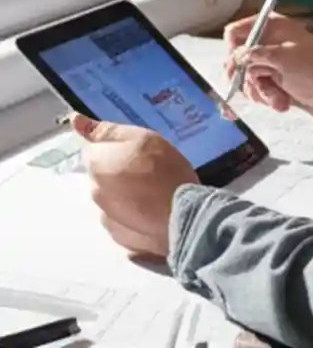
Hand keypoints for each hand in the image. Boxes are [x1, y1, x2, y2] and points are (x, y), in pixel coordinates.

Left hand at [70, 113, 197, 260]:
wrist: (185, 217)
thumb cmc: (166, 172)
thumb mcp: (143, 138)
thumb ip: (108, 132)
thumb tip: (77, 121)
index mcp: (97, 165)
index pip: (94, 150)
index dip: (115, 149)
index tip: (135, 152)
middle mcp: (95, 192)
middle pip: (103, 178)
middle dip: (119, 174)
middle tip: (150, 171)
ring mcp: (107, 219)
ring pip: (113, 201)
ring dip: (126, 196)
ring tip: (155, 195)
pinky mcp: (122, 239)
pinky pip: (124, 223)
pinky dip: (134, 217)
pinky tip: (155, 214)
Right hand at [223, 14, 312, 119]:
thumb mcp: (283, 58)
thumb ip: (256, 55)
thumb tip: (236, 57)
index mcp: (272, 28)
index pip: (236, 32)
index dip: (233, 48)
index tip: (238, 65)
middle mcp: (267, 43)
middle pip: (236, 58)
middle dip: (246, 76)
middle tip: (256, 84)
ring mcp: (268, 62)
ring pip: (245, 77)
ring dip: (260, 91)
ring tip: (278, 98)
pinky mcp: (272, 80)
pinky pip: (255, 89)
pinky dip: (266, 97)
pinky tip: (281, 103)